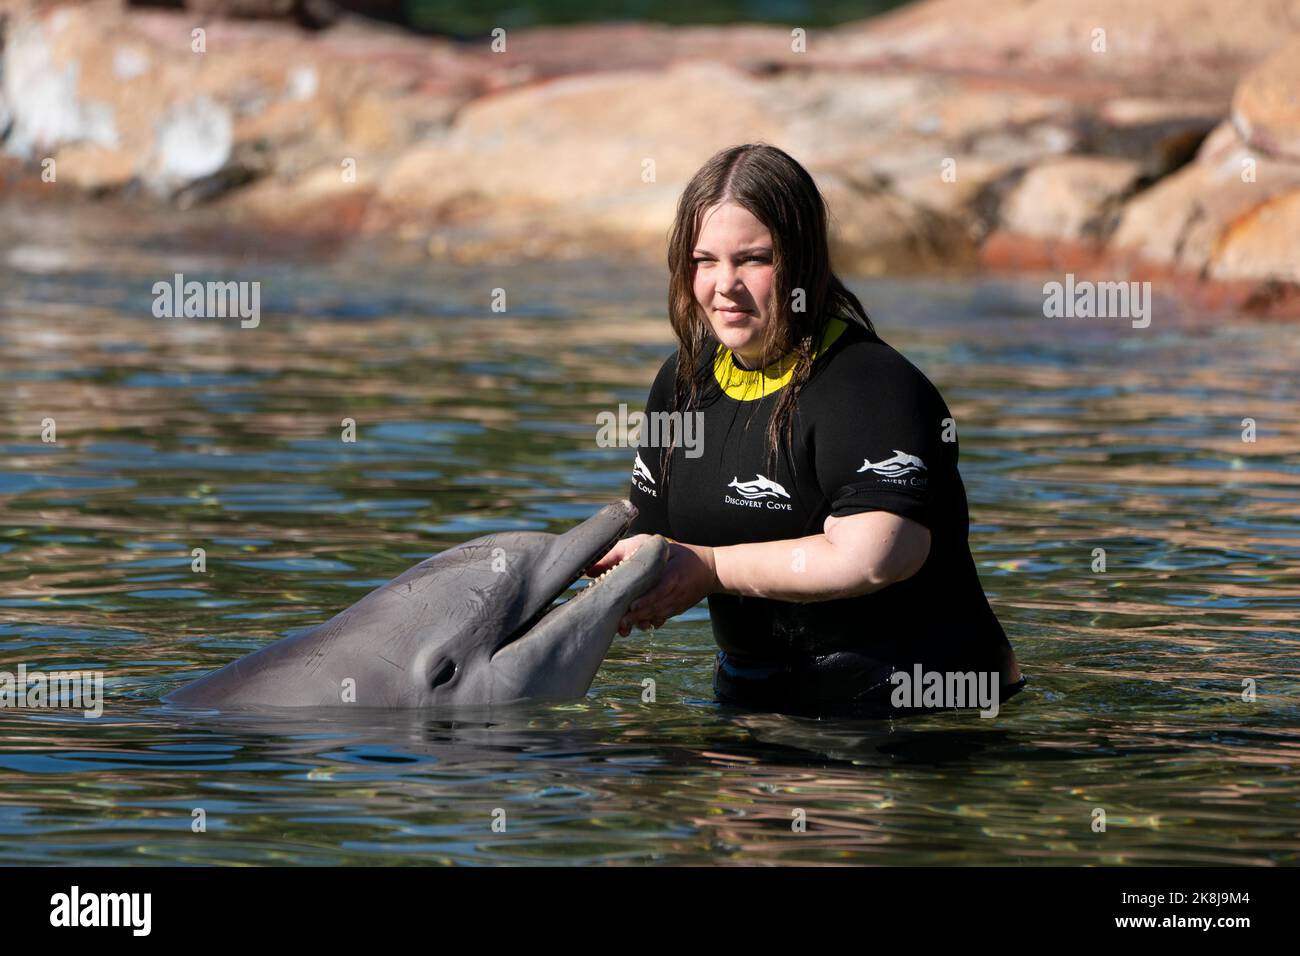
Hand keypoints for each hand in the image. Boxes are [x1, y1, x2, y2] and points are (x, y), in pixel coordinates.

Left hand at [589, 536, 717, 636]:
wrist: (710, 569)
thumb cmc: (676, 552)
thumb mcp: (654, 544)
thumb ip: (624, 551)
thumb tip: (594, 565)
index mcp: (672, 574)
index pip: (659, 589)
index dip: (646, 599)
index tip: (632, 606)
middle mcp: (675, 591)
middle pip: (655, 607)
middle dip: (637, 616)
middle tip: (620, 623)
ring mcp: (677, 602)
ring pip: (657, 616)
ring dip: (641, 622)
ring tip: (624, 628)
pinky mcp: (677, 609)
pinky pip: (662, 618)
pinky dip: (650, 622)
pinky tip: (638, 624)